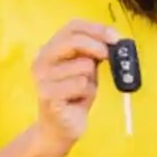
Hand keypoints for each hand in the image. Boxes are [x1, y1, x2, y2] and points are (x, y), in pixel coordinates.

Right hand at [31, 19, 119, 150]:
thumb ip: (93, 52)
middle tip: (109, 56)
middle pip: (74, 40)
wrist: (59, 130)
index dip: (97, 28)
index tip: (115, 37)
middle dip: (97, 46)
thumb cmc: (74, 96)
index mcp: (49, 49)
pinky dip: (87, 94)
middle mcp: (41, 60)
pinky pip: (81, 85)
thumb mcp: (86, 68)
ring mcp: (42, 78)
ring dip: (91, 80)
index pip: (73, 26)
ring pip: (83, 66)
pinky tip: (77, 102)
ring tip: (82, 91)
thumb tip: (114, 40)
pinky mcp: (48, 96)